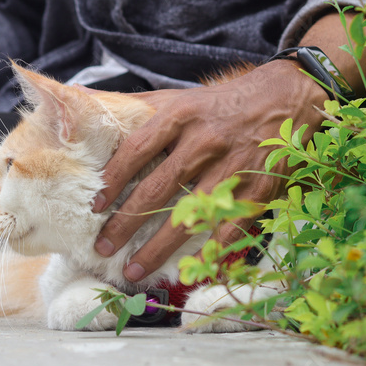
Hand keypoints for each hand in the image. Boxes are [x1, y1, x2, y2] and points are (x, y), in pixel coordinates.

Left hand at [91, 59, 327, 281]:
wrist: (285, 98)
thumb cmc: (220, 104)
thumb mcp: (178, 97)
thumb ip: (134, 104)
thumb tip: (80, 95)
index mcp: (181, 116)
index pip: (137, 150)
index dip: (113, 180)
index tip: (95, 207)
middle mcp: (204, 141)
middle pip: (157, 189)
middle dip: (126, 224)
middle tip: (103, 248)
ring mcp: (233, 167)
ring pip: (189, 214)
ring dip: (158, 247)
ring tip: (133, 269)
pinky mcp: (258, 188)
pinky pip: (229, 227)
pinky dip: (209, 252)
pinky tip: (188, 270)